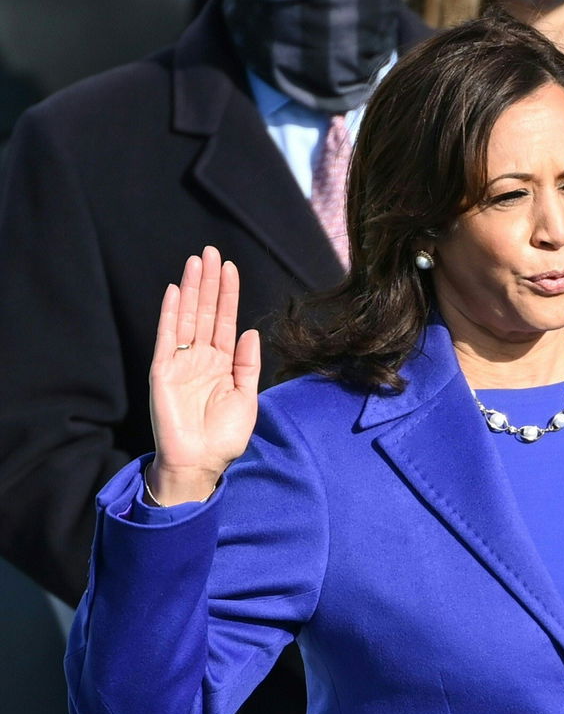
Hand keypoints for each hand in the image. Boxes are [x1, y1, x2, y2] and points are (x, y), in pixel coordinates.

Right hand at [147, 246, 259, 502]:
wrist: (201, 462)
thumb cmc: (225, 436)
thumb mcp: (247, 397)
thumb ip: (247, 364)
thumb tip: (250, 332)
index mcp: (222, 363)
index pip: (225, 320)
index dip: (228, 294)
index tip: (230, 267)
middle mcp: (201, 358)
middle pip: (205, 312)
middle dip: (209, 282)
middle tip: (210, 251)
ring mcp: (181, 363)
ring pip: (187, 317)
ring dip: (192, 289)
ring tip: (195, 261)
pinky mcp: (164, 371)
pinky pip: (167, 337)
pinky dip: (171, 314)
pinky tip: (175, 292)